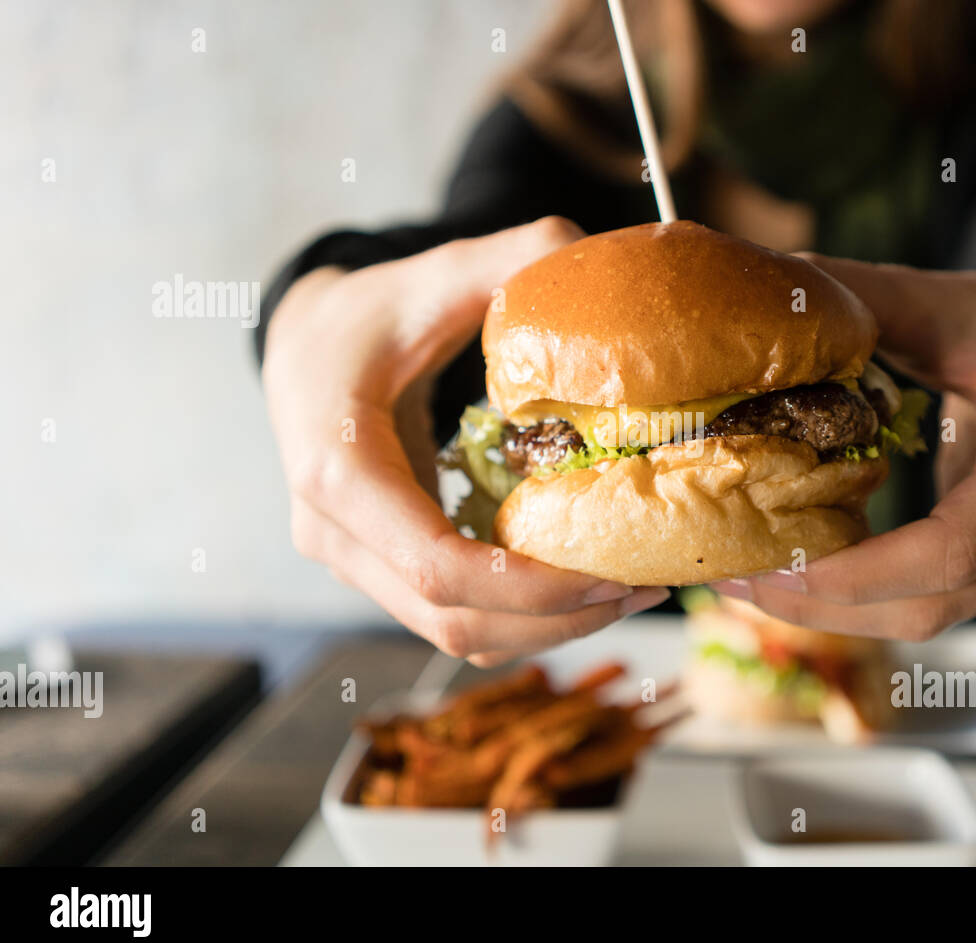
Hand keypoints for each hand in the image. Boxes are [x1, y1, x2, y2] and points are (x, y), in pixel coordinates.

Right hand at [263, 217, 669, 663]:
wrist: (303, 350)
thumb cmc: (365, 315)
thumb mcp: (429, 278)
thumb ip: (508, 256)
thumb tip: (589, 250)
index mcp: (337, 470)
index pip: (436, 566)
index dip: (530, 587)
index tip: (614, 574)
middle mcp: (332, 533)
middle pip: (451, 619)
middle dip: (557, 618)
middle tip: (646, 588)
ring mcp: (350, 560)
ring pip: (453, 633)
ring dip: (545, 628)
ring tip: (630, 592)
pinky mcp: (377, 568)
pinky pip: (452, 616)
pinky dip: (520, 616)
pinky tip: (583, 586)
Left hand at [712, 259, 975, 639]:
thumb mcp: (940, 300)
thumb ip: (861, 298)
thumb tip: (772, 287)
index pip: (952, 550)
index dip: (859, 575)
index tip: (774, 568)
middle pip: (932, 604)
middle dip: (824, 605)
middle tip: (732, 578)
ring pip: (928, 617)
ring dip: (832, 612)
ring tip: (744, 580)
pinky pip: (932, 601)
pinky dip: (859, 598)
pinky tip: (795, 572)